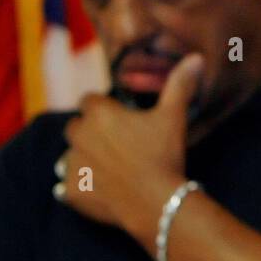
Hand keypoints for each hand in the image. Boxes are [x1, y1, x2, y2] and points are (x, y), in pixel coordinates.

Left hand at [55, 53, 204, 245]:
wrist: (157, 203)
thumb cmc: (164, 155)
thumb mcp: (174, 116)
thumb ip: (180, 84)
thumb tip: (195, 57)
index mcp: (99, 113)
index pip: (90, 100)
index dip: (105, 108)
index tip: (122, 119)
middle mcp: (79, 135)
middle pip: (77, 126)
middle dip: (91, 132)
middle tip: (119, 144)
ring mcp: (72, 164)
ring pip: (70, 155)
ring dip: (83, 158)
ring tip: (110, 169)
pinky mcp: (71, 191)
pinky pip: (65, 186)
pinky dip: (78, 187)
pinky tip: (99, 190)